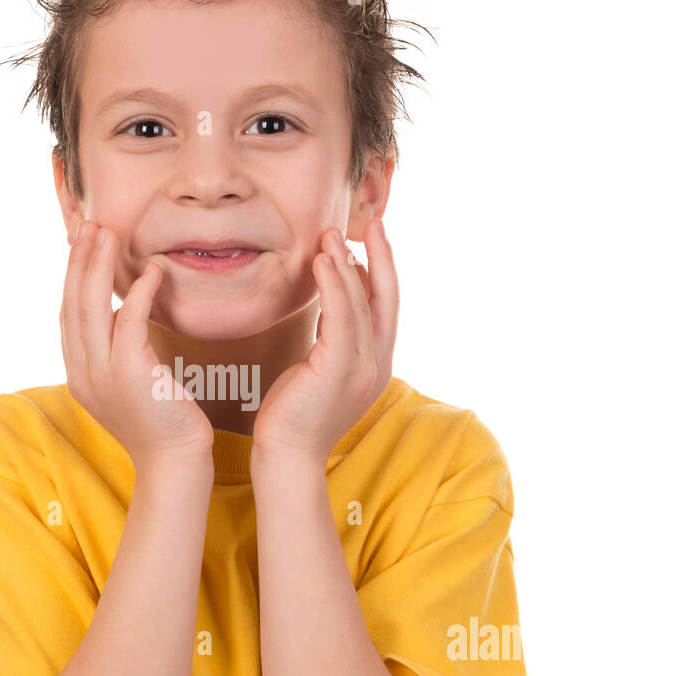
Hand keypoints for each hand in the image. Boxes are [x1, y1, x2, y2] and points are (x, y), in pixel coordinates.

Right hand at [61, 219, 214, 470]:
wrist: (174, 462)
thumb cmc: (162, 422)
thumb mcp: (130, 381)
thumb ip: (118, 349)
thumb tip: (119, 314)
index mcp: (78, 373)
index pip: (67, 314)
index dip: (72, 276)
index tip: (81, 243)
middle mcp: (82, 372)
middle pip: (72, 304)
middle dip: (79, 261)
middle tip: (89, 225)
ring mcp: (100, 374)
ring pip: (90, 308)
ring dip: (98, 267)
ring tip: (107, 233)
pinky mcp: (128, 373)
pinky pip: (128, 322)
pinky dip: (138, 293)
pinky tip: (152, 271)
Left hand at [251, 219, 398, 464]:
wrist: (288, 455)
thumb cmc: (295, 414)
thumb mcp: (319, 368)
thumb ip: (332, 337)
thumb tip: (334, 302)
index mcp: (375, 364)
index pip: (385, 307)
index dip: (382, 270)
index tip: (372, 239)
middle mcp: (377, 364)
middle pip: (387, 298)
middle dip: (382, 257)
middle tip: (373, 221)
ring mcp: (363, 368)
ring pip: (362, 303)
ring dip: (348, 264)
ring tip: (333, 234)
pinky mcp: (340, 369)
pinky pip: (341, 317)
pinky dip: (335, 285)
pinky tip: (324, 262)